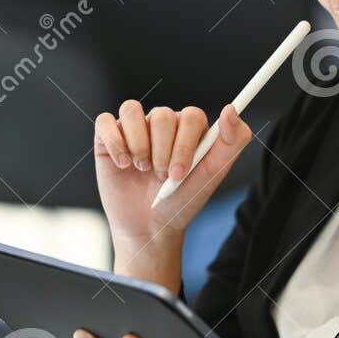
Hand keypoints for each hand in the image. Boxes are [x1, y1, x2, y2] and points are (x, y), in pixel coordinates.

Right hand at [93, 102, 253, 253]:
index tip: (179, 174)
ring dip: (138, 145)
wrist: (148, 227)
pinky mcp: (109, 136)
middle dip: (162, 152)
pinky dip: (114, 142)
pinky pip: (106, 121)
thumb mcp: (212, 176)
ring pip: (132, 111)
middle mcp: (162, 123)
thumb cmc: (181, 202)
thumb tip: (231, 110)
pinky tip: (123, 165)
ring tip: (141, 169)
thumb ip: (232, 143)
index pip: (191, 116)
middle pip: (162, 116)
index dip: (184, 144)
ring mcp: (135, 128)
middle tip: (161, 177)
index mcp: (189, 129)